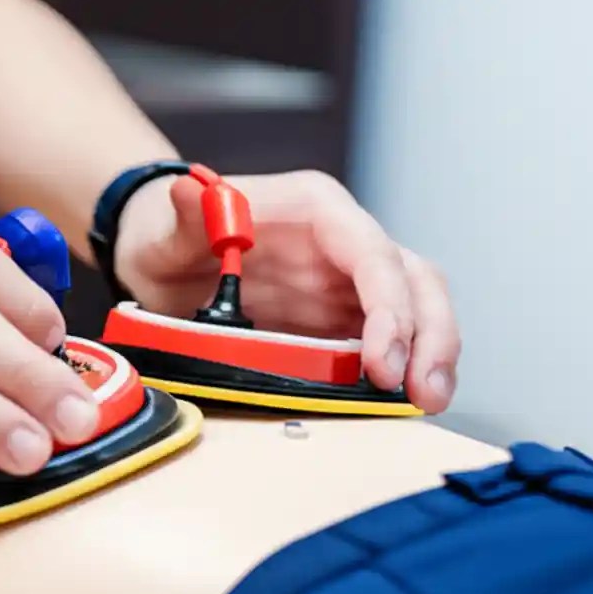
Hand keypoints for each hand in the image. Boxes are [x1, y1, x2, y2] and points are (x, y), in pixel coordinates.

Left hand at [113, 170, 459, 412]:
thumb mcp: (169, 224)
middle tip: (423, 392)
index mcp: (316, 209)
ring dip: (428, 356)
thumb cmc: (172, 230)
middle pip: (414, 280)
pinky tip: (400, 403)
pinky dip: (400, 370)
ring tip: (425, 402)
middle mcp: (343, 243)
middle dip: (429, 335)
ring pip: (415, 310)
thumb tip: (187, 190)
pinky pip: (385, 341)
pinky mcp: (337, 319)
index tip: (383, 359)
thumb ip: (185, 214)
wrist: (162, 251)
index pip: (373, 253)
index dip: (389, 306)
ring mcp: (345, 284)